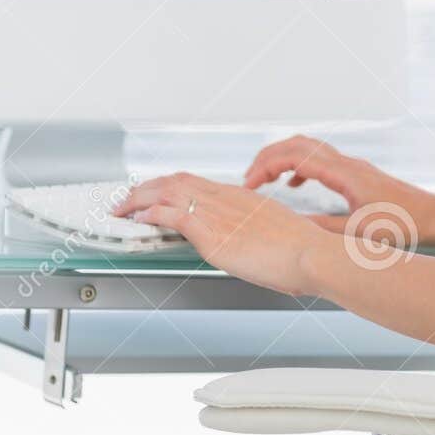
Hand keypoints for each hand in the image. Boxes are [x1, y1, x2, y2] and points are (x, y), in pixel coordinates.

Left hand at [112, 172, 327, 295]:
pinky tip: (138, 220)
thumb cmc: (303, 250)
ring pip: (166, 192)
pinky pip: (170, 215)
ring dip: (138, 198)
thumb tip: (253, 243)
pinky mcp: (212, 234)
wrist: (312, 254)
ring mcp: (218, 214)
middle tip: (129, 198)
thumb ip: (258, 231)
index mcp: (242, 197)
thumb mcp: (278, 232)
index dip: (170, 185)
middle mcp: (226, 199)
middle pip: (176, 180)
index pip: (196, 182)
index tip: (156, 192)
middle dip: (147, 187)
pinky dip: (149, 214)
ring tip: (122, 207)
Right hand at [242, 134, 434, 244]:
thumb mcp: (359, 235)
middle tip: (247, 181)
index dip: (265, 166)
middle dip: (267, 157)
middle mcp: (347, 163)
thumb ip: (323, 230)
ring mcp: (353, 167)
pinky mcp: (357, 175)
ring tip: (263, 181)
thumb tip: (289, 227)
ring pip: (308, 148)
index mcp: (344, 173)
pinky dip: (299, 166)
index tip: (248, 186)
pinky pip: (320, 160)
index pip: (294, 156)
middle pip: (297, 143)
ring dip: (282, 159)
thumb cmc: (406, 224)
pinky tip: (294, 186)